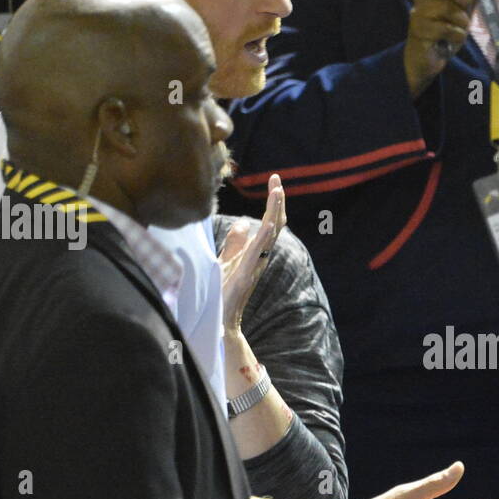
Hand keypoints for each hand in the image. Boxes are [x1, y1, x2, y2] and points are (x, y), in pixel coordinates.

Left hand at [219, 177, 284, 331]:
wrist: (220, 319)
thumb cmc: (223, 291)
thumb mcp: (227, 260)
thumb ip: (236, 242)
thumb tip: (244, 223)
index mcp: (256, 251)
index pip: (270, 222)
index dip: (273, 202)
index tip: (275, 181)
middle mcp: (260, 256)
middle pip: (275, 224)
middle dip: (277, 201)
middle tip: (277, 180)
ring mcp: (255, 265)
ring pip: (270, 235)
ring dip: (275, 212)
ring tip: (278, 192)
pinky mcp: (247, 274)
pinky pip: (259, 252)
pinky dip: (266, 236)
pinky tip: (270, 222)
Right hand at [403, 0, 488, 97]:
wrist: (425, 61)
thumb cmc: (443, 34)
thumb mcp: (463, 12)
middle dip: (464, 0)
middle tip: (464, 14)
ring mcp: (420, 12)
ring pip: (448, 8)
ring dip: (461, 22)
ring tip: (458, 30)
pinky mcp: (419, 30)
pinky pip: (446, 28)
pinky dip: (457, 36)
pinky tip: (453, 40)